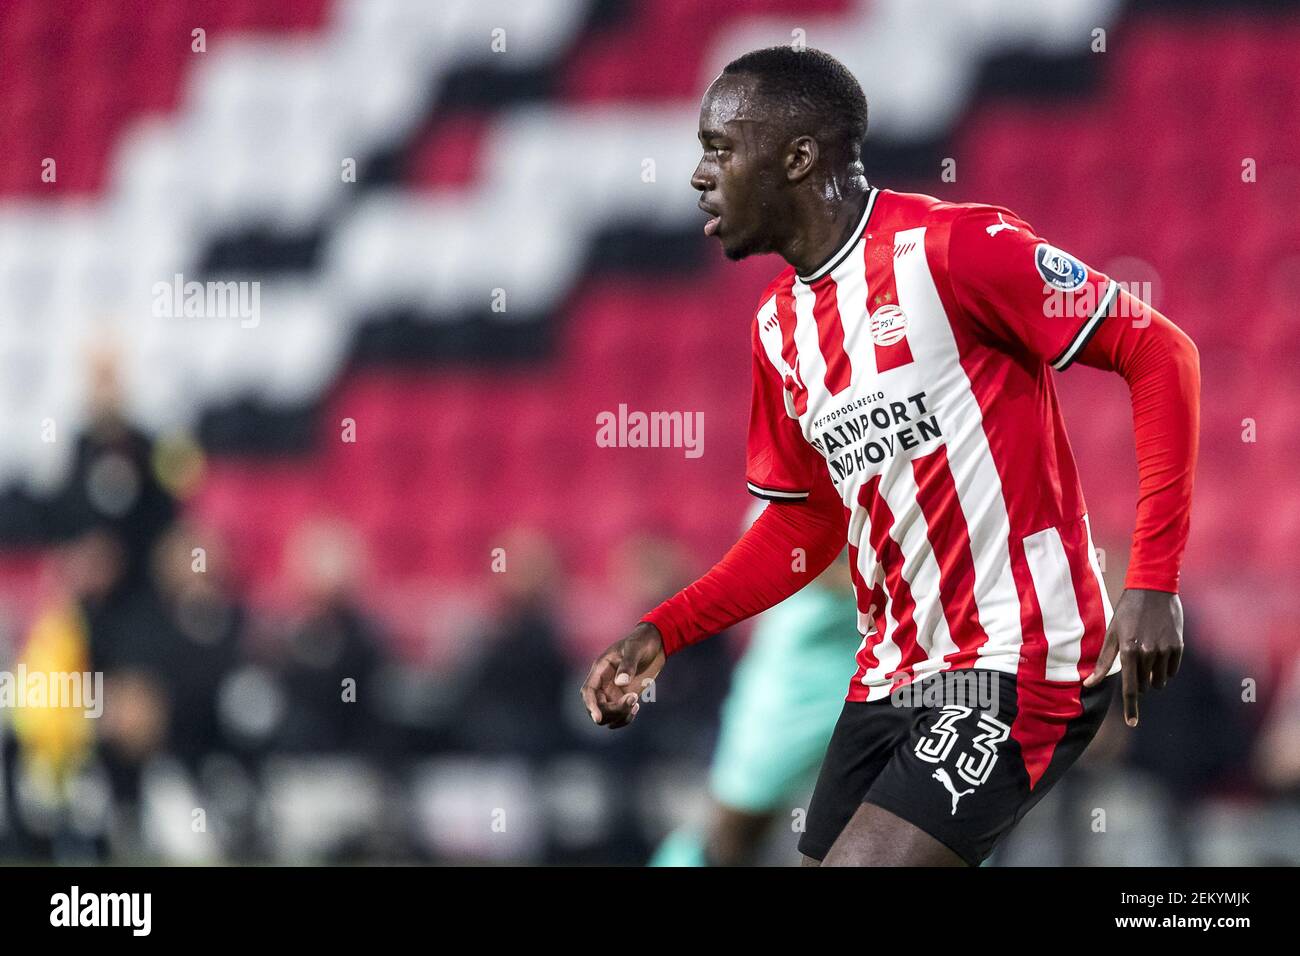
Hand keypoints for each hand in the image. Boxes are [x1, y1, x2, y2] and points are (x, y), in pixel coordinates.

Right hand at [579, 622, 665, 728]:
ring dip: (620, 716)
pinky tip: (636, 708)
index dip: (590, 706)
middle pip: (598, 707)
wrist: (655, 643)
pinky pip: (619, 716)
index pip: (588, 691)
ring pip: (608, 715)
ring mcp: (613, 692)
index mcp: (600, 670)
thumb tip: (621, 683)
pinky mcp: (624, 698)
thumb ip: (627, 665)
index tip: (598, 718)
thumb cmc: (642, 642)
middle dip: (613, 710)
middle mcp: (604, 683)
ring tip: (636, 703)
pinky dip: (625, 718)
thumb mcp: (635, 649)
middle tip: (634, 699)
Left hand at [1083, 588, 1183, 726]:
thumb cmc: (1127, 613)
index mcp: (1128, 652)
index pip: (1130, 688)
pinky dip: (1165, 667)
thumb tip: (1089, 684)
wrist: (1153, 590)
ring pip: (1159, 681)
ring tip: (1146, 653)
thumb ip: (1103, 663)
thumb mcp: (1111, 635)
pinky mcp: (1179, 647)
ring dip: (1152, 676)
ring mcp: (1166, 651)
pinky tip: (1159, 648)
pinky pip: (1172, 671)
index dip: (1131, 707)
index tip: (1132, 723)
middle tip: (1134, 661)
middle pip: (1143, 685)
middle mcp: (1148, 654)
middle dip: (1137, 681)